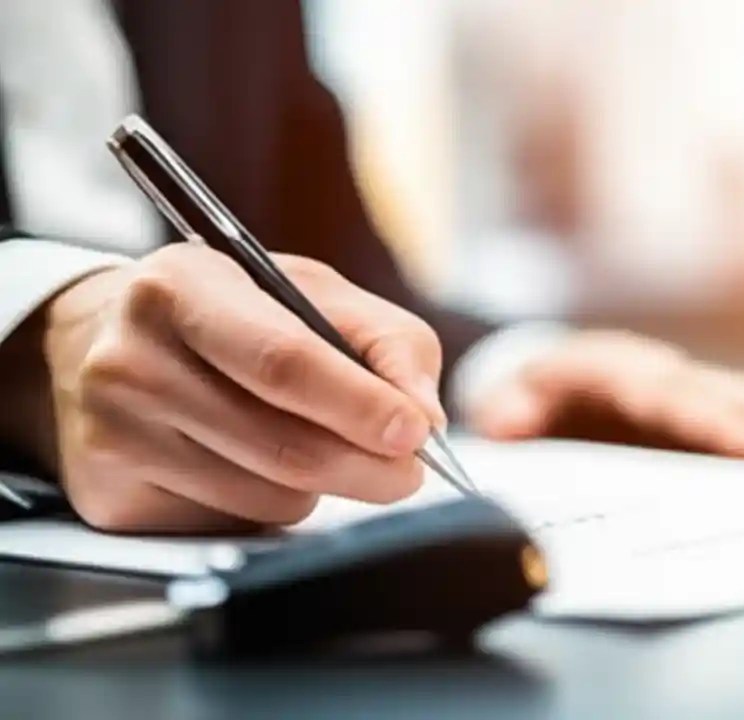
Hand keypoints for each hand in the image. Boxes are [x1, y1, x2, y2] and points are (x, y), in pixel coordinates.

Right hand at [30, 245, 444, 532]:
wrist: (94, 346)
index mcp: (181, 289)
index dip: (359, 404)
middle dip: (367, 465)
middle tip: (410, 471)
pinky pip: (232, 524)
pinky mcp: (112, 499)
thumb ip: (385, 341)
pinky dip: (271, 506)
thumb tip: (423, 415)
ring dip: (321, 487)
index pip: (283, 361)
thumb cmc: (226, 315)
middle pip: (281, 444)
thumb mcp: (306, 293)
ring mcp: (114, 436)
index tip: (417, 432)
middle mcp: (132, 361)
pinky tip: (256, 466)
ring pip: (266, 496)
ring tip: (318, 448)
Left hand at [467, 331, 743, 461]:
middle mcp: (657, 370)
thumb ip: (507, 413)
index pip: (672, 395)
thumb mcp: (506, 405)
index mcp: (612, 369)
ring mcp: (682, 383)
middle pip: (720, 396)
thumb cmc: (526, 401)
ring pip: (741, 399)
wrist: (539, 380)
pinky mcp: (698, 400)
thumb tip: (508, 421)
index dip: (716, 420)